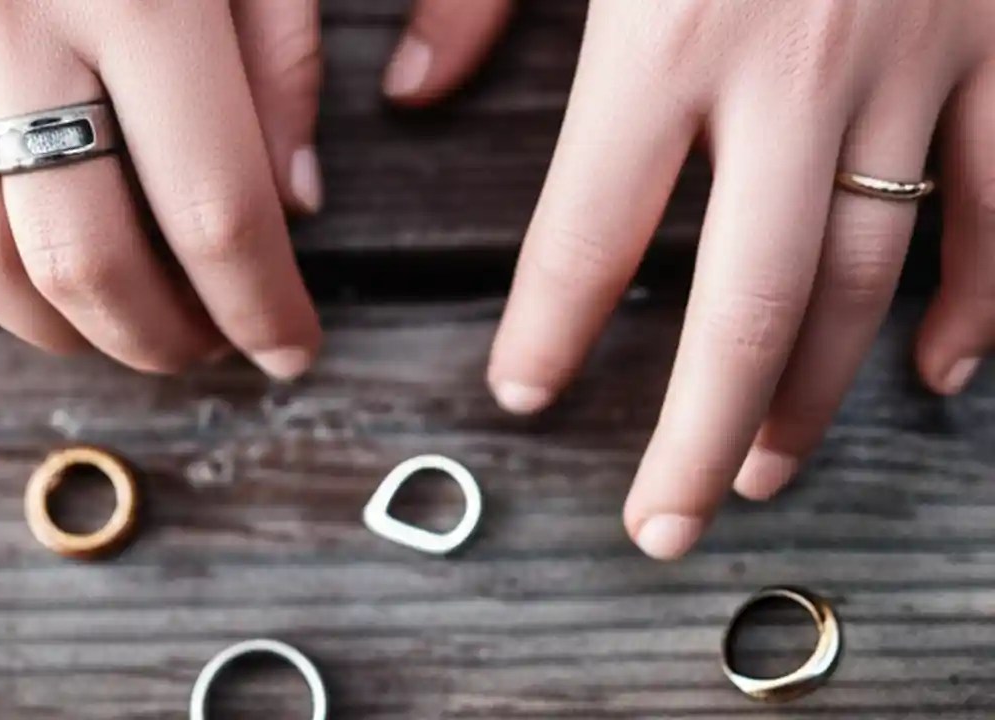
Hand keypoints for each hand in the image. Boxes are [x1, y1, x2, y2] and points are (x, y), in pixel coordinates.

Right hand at [0, 0, 324, 378]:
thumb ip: (279, 70)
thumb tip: (291, 214)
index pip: (219, 209)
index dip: (264, 307)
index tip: (292, 353)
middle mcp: (13, 15)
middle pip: (85, 254)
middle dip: (161, 337)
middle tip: (207, 346)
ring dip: (54, 323)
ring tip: (120, 324)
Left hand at [484, 1, 994, 558]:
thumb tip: (414, 85)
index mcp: (664, 36)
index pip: (589, 236)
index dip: (548, 334)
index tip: (524, 393)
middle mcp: (793, 67)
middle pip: (747, 308)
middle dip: (697, 440)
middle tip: (661, 523)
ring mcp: (911, 58)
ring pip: (867, 277)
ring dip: (814, 394)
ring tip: (760, 467)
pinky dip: (977, 298)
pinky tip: (934, 367)